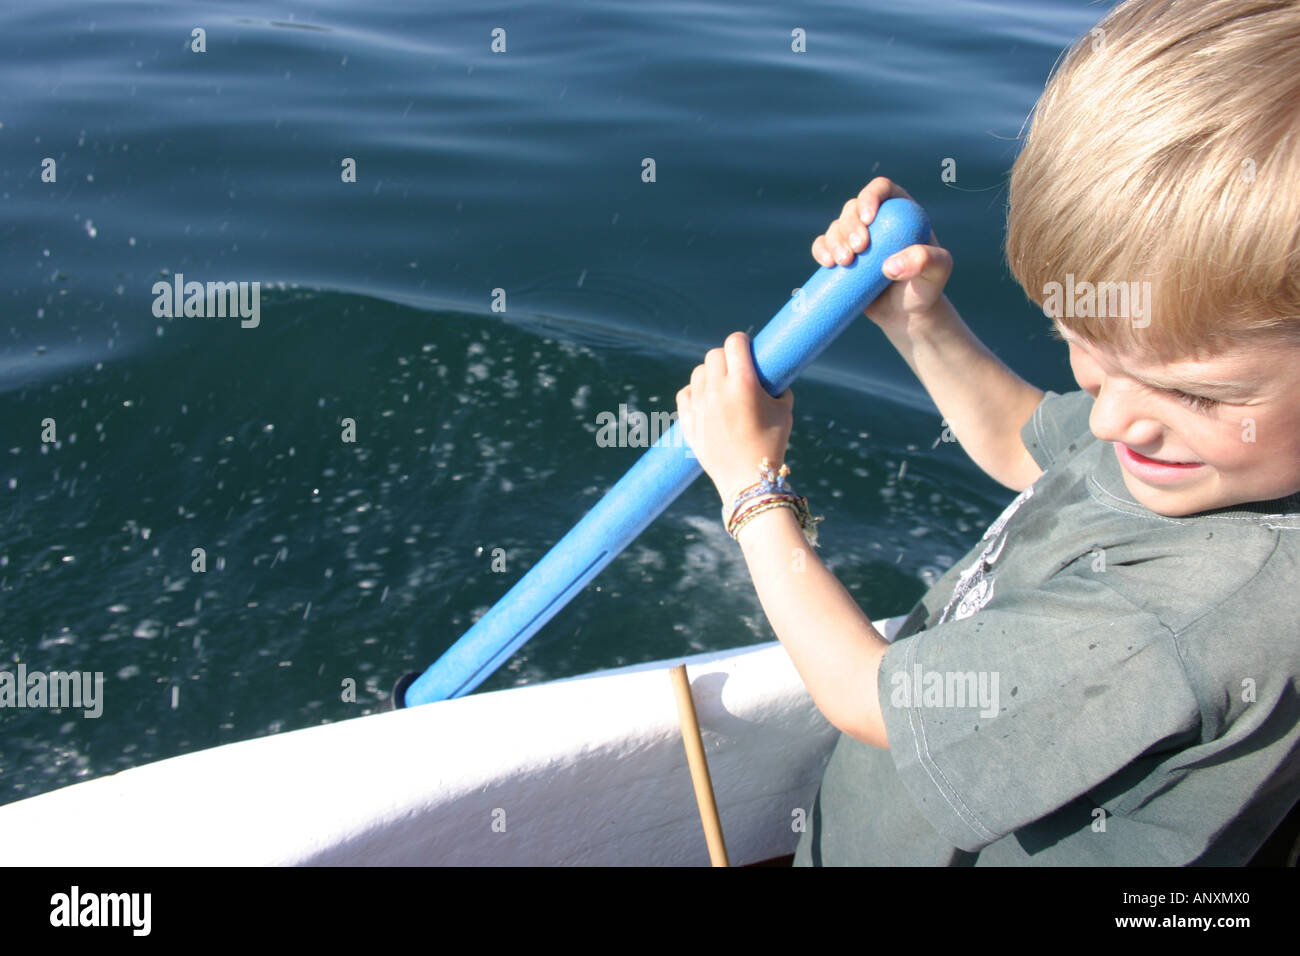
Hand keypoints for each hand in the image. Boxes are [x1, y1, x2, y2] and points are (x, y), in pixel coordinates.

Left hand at [675, 332, 793, 502]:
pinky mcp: (687, 420)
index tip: (747, 349)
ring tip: (722, 387)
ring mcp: (699, 405)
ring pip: (699, 372)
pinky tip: (706, 400)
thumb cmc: (771, 445)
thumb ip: (777, 386)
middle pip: (714, 355)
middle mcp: (718, 391)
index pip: (734, 343)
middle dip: (727, 358)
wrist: (747, 481)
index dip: (742, 342)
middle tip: (737, 370)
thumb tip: (771, 373)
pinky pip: (685, 392)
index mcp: (743, 384)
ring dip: (710, 374)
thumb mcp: (785, 411)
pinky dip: (695, 392)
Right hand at [811, 177, 952, 331]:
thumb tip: (889, 265)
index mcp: (901, 212)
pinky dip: (821, 250)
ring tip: (844, 262)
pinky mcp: (843, 257)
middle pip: (853, 207)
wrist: (908, 315)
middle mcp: (877, 221)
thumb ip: (926, 261)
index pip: (882, 190)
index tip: (867, 219)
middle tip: (859, 249)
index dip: (870, 197)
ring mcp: (857, 239)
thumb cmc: (926, 288)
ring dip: (834, 240)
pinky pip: (823, 246)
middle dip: (849, 225)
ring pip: (836, 226)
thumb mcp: (937, 272)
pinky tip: (827, 262)